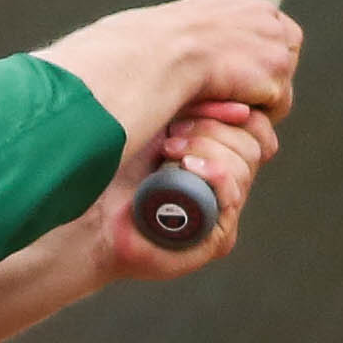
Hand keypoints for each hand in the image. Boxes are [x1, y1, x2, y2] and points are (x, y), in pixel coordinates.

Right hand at [38, 0, 302, 147]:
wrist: (139, 62)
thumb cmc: (129, 53)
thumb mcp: (153, 35)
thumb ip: (174, 43)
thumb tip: (129, 54)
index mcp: (232, 3)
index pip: (261, 33)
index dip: (247, 64)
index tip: (225, 85)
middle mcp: (259, 15)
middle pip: (279, 59)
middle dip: (257, 85)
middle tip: (221, 105)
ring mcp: (270, 42)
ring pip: (277, 88)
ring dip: (249, 106)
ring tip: (210, 113)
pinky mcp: (273, 73)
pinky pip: (272, 109)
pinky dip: (245, 120)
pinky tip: (215, 116)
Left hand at [88, 100, 276, 280]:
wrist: (87, 214)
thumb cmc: (114, 167)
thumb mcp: (161, 121)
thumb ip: (198, 104)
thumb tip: (242, 108)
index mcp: (220, 154)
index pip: (255, 126)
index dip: (229, 110)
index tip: (187, 110)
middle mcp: (227, 184)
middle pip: (252, 144)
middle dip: (211, 129)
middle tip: (171, 136)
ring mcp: (224, 213)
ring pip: (244, 167)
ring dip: (207, 149)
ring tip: (168, 152)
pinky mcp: (216, 238)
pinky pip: (233, 197)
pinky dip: (216, 176)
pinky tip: (189, 168)